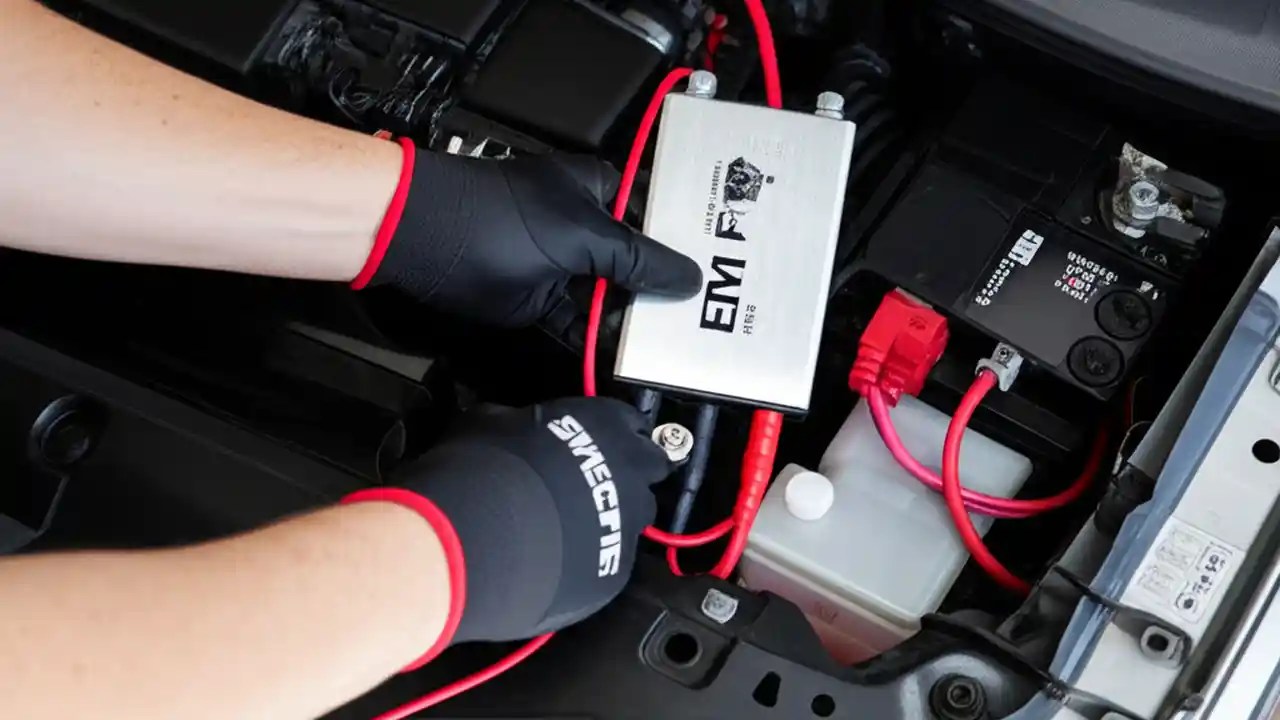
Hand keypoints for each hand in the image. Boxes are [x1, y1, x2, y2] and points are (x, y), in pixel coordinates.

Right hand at [350, 398, 669, 648]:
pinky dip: (590, 561)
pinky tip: (555, 563)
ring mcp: (625, 526)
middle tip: (591, 482)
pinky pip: (610, 563)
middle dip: (629, 473)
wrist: (470, 544)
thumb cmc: (477, 471)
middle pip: (651, 468)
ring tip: (569, 528)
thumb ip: (519, 423)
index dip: (614, 431)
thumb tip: (510, 426)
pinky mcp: (612, 574)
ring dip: (613, 518)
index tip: (599, 440)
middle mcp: (628, 473)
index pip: (632, 420)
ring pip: (636, 519)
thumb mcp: (489, 422)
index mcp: (604, 424)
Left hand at [358, 146, 702, 326]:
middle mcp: (585, 227)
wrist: (423, 239)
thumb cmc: (501, 219)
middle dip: (665, 289)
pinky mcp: (539, 302)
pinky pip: (579, 324)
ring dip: (634, 321)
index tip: (724, 269)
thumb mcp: (581, 236)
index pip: (657, 214)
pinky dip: (599, 341)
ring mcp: (562, 266)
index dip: (687, 240)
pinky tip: (629, 360)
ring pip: (609, 297)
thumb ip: (637, 260)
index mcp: (599, 192)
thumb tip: (687, 278)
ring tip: (676, 348)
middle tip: (707, 320)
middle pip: (636, 262)